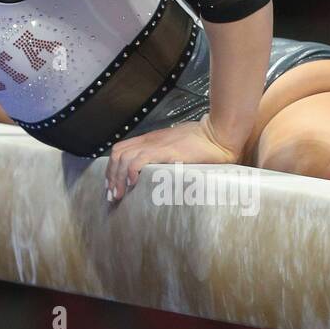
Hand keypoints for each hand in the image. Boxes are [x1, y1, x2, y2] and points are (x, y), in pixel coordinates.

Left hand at [105, 114, 241, 201]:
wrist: (218, 134)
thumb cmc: (202, 142)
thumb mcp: (176, 148)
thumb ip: (165, 156)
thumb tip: (158, 173)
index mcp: (150, 140)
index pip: (121, 149)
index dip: (112, 167)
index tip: (112, 185)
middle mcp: (149, 141)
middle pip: (118, 154)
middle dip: (111, 175)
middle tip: (112, 194)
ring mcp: (156, 145)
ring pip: (124, 157)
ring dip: (118, 177)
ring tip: (119, 194)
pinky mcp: (165, 151)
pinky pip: (140, 159)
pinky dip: (131, 170)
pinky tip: (132, 182)